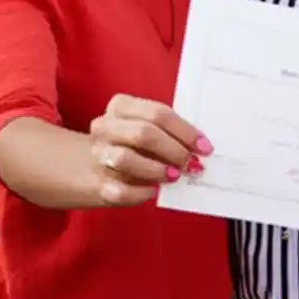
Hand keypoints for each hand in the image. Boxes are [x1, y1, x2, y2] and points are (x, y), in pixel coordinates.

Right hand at [84, 93, 212, 206]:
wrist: (94, 165)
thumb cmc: (132, 143)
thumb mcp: (147, 128)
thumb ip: (169, 132)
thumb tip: (200, 147)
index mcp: (121, 106)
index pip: (157, 113)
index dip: (184, 131)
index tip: (204, 147)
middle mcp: (105, 127)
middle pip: (142, 134)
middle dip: (173, 150)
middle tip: (192, 164)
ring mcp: (98, 155)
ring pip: (124, 159)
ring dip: (155, 169)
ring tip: (174, 176)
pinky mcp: (96, 183)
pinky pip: (118, 190)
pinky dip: (139, 193)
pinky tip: (153, 191)